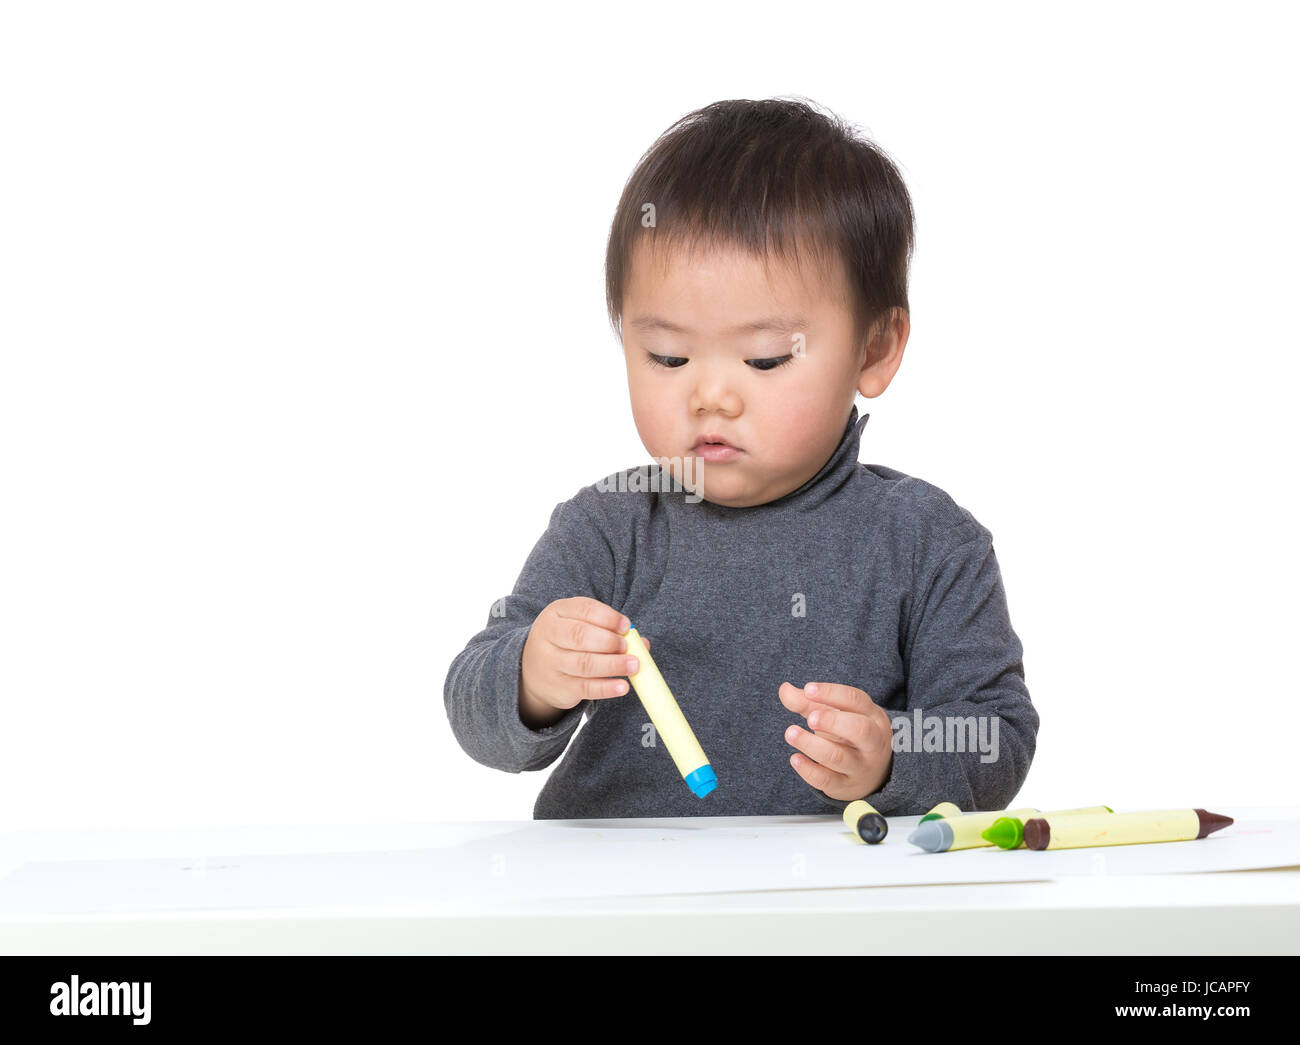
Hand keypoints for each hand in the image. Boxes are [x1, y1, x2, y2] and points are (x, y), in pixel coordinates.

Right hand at [519, 597, 645, 725]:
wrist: (533, 671)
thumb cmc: (565, 643)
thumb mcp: (579, 626)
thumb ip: (608, 630)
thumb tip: (641, 642)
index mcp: (557, 613)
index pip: (584, 609)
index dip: (608, 618)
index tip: (626, 626)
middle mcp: (548, 635)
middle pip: (580, 636)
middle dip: (609, 641)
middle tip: (628, 647)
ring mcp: (550, 662)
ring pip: (584, 663)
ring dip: (613, 665)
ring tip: (633, 666)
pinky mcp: (558, 686)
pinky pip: (585, 687)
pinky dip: (606, 688)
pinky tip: (622, 686)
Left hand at [778, 681, 893, 800]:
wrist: (871, 775)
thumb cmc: (847, 735)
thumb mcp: (834, 714)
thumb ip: (808, 702)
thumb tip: (784, 689)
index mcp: (872, 716)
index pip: (856, 700)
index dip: (831, 693)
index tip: (808, 689)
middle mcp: (872, 742)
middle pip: (860, 730)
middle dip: (833, 721)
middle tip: (810, 718)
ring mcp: (861, 767)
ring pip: (838, 757)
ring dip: (811, 745)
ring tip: (791, 733)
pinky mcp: (845, 786)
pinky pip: (828, 780)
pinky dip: (808, 770)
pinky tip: (795, 759)